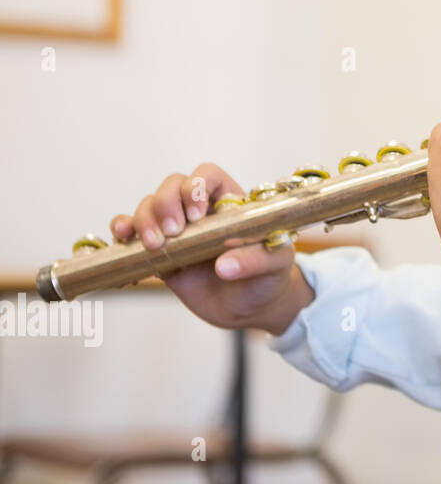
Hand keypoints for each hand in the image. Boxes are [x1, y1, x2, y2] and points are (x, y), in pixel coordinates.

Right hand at [109, 162, 313, 333]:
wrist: (251, 309)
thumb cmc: (268, 277)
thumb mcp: (275, 266)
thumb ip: (255, 261)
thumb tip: (223, 267)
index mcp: (230, 203)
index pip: (208, 175)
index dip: (196, 185)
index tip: (196, 213)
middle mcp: (200, 211)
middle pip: (172, 186)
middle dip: (165, 203)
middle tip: (173, 230)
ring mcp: (177, 230)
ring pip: (149, 206)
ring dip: (144, 219)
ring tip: (155, 244)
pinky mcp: (160, 252)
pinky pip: (133, 233)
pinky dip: (123, 230)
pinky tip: (122, 238)